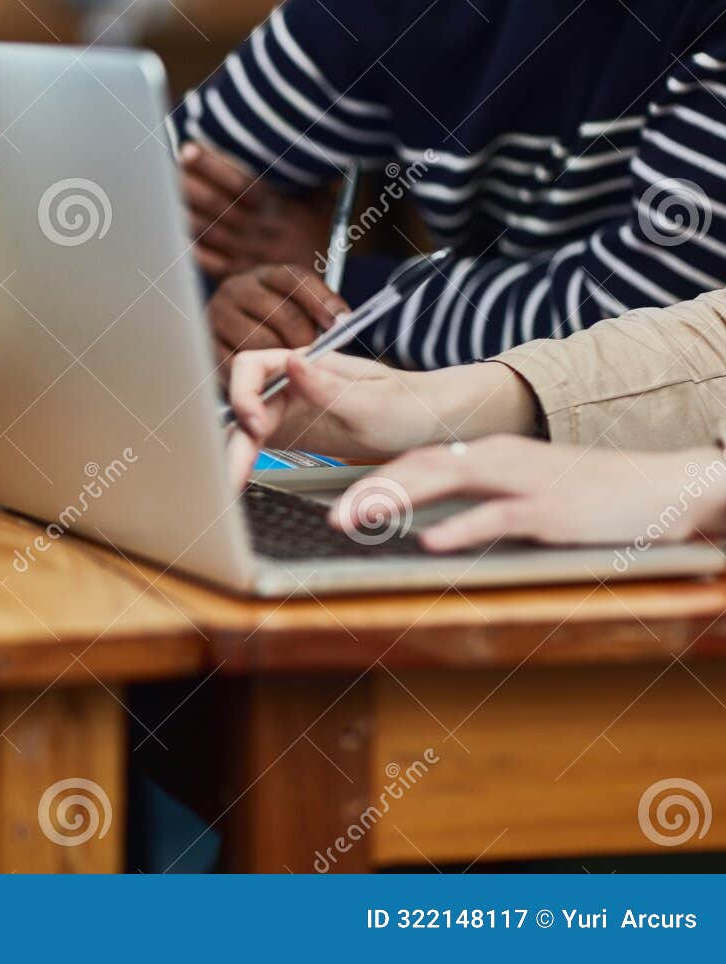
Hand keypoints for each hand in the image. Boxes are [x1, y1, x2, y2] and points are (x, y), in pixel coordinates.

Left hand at [181, 143, 331, 277]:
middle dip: (189, 184)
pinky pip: (206, 260)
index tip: (189, 149)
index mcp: (280, 209)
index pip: (241, 183)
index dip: (212, 166)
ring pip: (206, 230)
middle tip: (167, 167)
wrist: (320, 286)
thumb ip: (298, 177)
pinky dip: (187, 243)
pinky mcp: (236, 275)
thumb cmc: (317, 230)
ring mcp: (246, 255)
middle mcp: (261, 232)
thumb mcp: (317, 199)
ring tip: (162, 192)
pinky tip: (169, 227)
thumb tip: (277, 139)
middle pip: (217, 205)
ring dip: (182, 210)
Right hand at [207, 264, 348, 366]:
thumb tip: (344, 324)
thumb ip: (321, 310)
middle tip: (316, 358)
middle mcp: (236, 289)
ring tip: (294, 369)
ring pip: (261, 343)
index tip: (344, 325)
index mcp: (264, 274)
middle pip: (283, 316)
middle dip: (306, 340)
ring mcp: (217, 316)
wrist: (236, 334)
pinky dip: (259, 375)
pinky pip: (239, 364)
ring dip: (282, 361)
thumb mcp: (297, 305)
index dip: (323, 303)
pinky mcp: (207, 345)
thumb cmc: (275, 324)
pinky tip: (271, 379)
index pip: (297, 280)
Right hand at [225, 349, 539, 473]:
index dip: (243, 391)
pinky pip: (256, 446)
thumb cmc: (408, 405)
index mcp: (306, 364)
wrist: (429, 425)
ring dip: (232, 455)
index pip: (253, 366)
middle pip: (242, 404)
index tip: (253, 422)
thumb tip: (294, 362)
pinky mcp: (290, 434)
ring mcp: (287, 410)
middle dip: (231, 437)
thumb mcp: (373, 400)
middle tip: (230, 475)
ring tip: (228, 489)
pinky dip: (244, 463)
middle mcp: (289, 384)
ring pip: (244, 428)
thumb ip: (329, 385)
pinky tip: (239, 485)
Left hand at [331, 437, 725, 552]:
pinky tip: (431, 541)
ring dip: (397, 500)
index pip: (416, 460)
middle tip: (333, 518)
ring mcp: (523, 481)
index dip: (373, 478)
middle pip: (419, 467)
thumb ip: (478, 499)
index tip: (336, 500)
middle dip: (371, 490)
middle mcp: (498, 459)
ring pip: (447, 481)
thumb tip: (428, 520)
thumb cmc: (588, 495)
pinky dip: (462, 529)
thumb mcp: (524, 490)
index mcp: (488, 455)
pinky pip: (498, 516)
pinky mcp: (550, 510)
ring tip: (360, 520)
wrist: (663, 487)